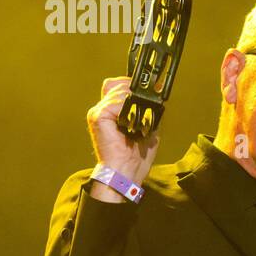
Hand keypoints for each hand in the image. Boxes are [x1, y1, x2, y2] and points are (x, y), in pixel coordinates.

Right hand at [87, 77, 159, 202]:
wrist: (126, 171)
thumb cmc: (136, 155)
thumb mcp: (148, 127)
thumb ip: (149, 109)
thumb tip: (158, 92)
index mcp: (112, 110)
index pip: (118, 84)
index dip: (133, 86)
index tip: (150, 92)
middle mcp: (103, 108)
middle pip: (119, 84)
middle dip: (135, 93)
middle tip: (145, 111)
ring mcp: (98, 111)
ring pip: (119, 91)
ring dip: (134, 103)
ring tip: (138, 122)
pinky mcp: (97, 116)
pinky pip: (115, 102)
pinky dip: (127, 110)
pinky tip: (130, 124)